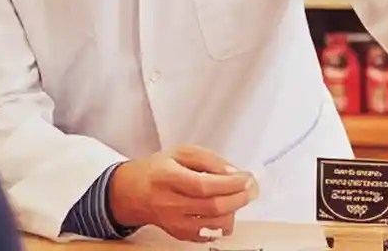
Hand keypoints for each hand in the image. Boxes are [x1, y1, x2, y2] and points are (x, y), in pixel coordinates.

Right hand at [108, 145, 258, 241]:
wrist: (135, 192)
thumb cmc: (159, 169)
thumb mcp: (181, 152)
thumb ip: (209, 159)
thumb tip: (233, 172)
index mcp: (167, 177)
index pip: (203, 185)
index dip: (230, 183)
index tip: (247, 178)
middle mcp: (168, 203)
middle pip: (212, 206)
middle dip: (239, 197)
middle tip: (251, 188)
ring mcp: (174, 222)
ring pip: (214, 224)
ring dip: (233, 211)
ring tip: (236, 197)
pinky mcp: (179, 234)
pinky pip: (210, 234)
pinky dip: (223, 223)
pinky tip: (223, 209)